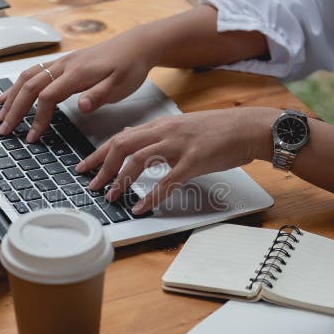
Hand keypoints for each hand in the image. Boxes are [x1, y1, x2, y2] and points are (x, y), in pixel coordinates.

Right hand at [0, 27, 160, 141]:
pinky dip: (18, 85)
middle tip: (3, 130)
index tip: (32, 136)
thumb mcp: (121, 86)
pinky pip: (34, 72)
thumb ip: (99, 96)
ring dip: (12, 97)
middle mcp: (64, 65)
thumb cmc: (129, 67)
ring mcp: (62, 63)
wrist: (136, 46)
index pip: (48, 97)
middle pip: (30, 86)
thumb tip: (81, 105)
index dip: (37, 118)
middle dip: (14, 109)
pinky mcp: (63, 63)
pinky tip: (9, 94)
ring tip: (0, 115)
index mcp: (77, 73)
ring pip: (28, 77)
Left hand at [76, 107, 277, 213]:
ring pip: (139, 160)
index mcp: (160, 126)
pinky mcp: (194, 161)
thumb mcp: (180, 126)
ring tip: (113, 196)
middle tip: (92, 185)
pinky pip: (167, 181)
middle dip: (102, 167)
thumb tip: (130, 135)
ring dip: (121, 180)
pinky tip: (141, 207)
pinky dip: (151, 196)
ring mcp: (179, 146)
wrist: (249, 128)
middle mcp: (165, 132)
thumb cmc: (218, 131)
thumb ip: (154, 133)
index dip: (98, 154)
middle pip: (122, 146)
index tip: (84, 168)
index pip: (120, 137)